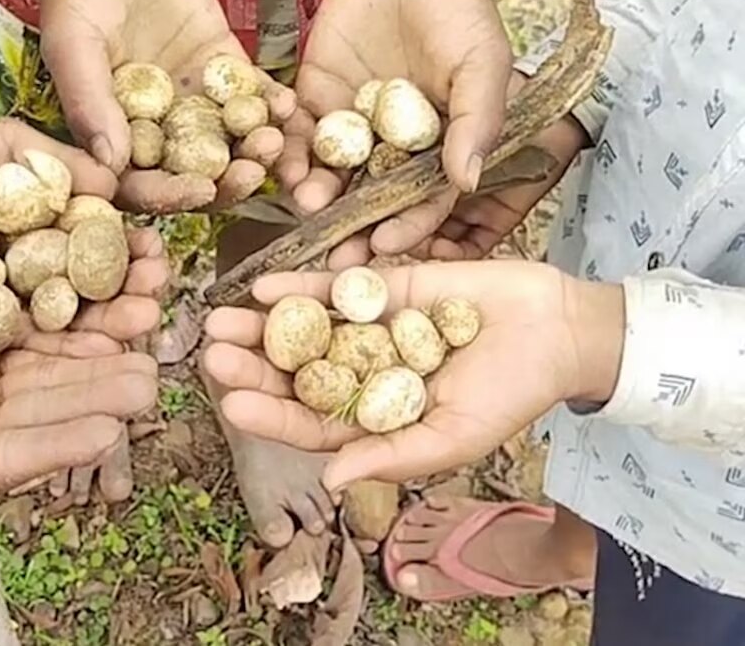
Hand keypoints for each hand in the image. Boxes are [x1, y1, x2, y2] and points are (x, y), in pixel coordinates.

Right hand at [0, 301, 159, 529]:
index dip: (58, 445)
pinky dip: (68, 319)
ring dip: (97, 355)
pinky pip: (32, 329)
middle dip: (97, 396)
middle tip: (149, 381)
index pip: (13, 459)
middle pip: (46, 411)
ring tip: (144, 336)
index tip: (105, 432)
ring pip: (49, 369)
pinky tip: (105, 305)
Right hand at [38, 0, 295, 212]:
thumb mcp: (72, 46)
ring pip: (229, 136)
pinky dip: (271, 102)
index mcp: (113, 135)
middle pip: (194, 170)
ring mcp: (192, 97)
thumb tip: (110, 167)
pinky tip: (288, 105)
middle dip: (227, 179)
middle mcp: (155, 126)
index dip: (171, 195)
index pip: (143, 182)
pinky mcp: (221, 64)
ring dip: (255, 146)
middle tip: (254, 173)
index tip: (200, 194)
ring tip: (278, 142)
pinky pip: (251, 91)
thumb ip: (89, 102)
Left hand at [201, 263, 623, 494]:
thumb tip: (329, 481)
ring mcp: (369, 329)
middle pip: (295, 372)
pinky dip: (300, 286)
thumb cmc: (512, 395)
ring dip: (261, 324)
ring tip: (220, 319)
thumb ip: (392, 456)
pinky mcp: (383, 287)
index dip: (270, 414)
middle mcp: (362, 374)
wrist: (556, 328)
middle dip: (253, 364)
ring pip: (304, 328)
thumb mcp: (454, 437)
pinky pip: (334, 288)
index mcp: (375, 420)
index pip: (311, 423)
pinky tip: (262, 286)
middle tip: (211, 352)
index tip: (231, 404)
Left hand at [278, 0, 510, 244]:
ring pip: (326, 171)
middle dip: (350, 228)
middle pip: (366, 199)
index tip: (384, 248)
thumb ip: (476, 121)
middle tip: (331, 257)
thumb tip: (466, 183)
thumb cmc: (462, 12)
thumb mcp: (482, 66)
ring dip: (314, 190)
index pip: (419, 201)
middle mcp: (388, 149)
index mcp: (433, 151)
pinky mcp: (312, 97)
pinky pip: (295, 131)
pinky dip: (285, 146)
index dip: (404, 227)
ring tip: (305, 203)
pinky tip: (277, 160)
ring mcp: (348, 126)